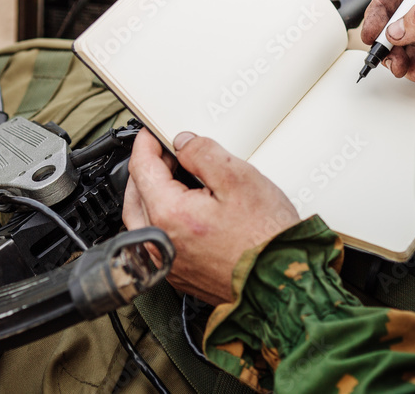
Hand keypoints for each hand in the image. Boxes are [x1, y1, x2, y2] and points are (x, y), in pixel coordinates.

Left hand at [123, 129, 300, 304]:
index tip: (151, 133)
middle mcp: (159, 243)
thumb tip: (184, 143)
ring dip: (151, 194)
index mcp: (168, 215)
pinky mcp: (179, 275)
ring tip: (176, 179)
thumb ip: (204, 153)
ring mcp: (167, 263)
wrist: (279, 282)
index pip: (142, 169)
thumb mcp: (240, 178)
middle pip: (135, 195)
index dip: (146, 144)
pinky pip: (157, 240)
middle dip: (146, 169)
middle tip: (167, 153)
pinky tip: (186, 210)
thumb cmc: (266, 239)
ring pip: (142, 219)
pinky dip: (161, 219)